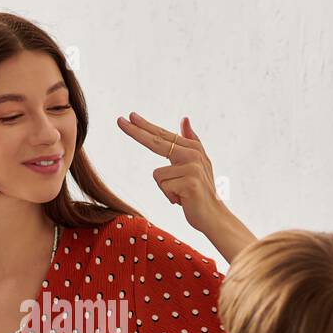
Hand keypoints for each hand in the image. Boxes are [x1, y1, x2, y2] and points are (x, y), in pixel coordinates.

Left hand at [116, 111, 222, 236]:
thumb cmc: (200, 192)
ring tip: (180, 195)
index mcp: (192, 149)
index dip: (145, 126)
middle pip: (156, 142)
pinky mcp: (189, 182)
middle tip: (118, 121)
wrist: (214, 216)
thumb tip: (184, 118)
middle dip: (136, 132)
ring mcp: (192, 167)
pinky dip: (170, 197)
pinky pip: (164, 186)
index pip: (163, 135)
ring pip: (157, 175)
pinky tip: (183, 200)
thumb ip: (191, 140)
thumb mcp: (198, 164)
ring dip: (165, 190)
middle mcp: (192, 154)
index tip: (129, 116)